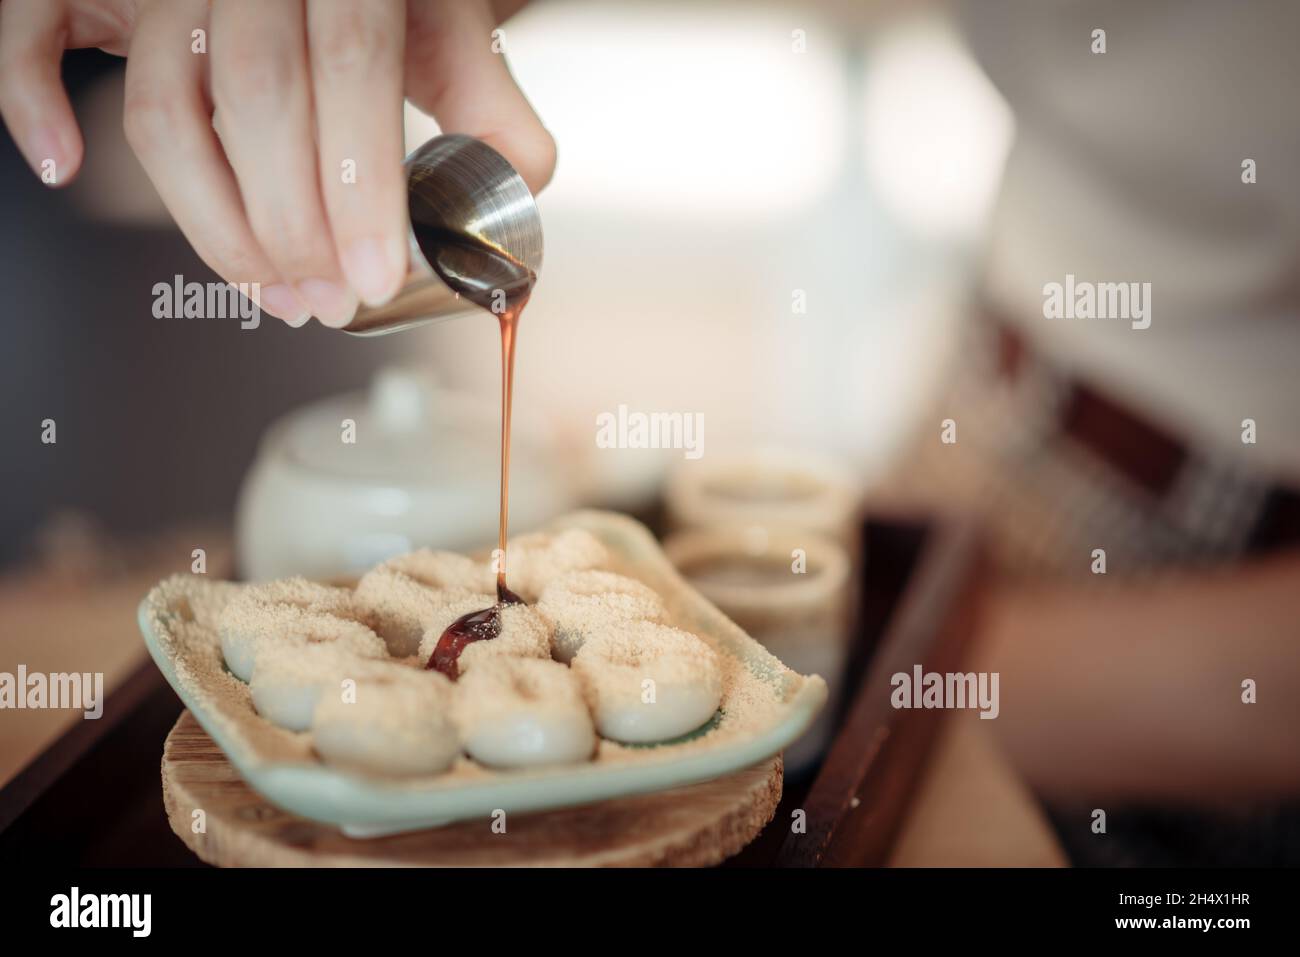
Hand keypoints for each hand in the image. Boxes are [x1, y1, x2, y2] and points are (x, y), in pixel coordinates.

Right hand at [0, 0, 555, 324]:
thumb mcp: (446, 24)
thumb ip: (488, 100)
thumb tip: (524, 178)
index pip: (353, 76)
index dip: (360, 187)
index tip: (374, 277)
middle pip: (253, 100)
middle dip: (293, 225)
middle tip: (328, 304)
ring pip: (161, 101)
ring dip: (208, 216)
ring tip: (266, 289)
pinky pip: (31, 27)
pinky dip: (28, 96)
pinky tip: (66, 165)